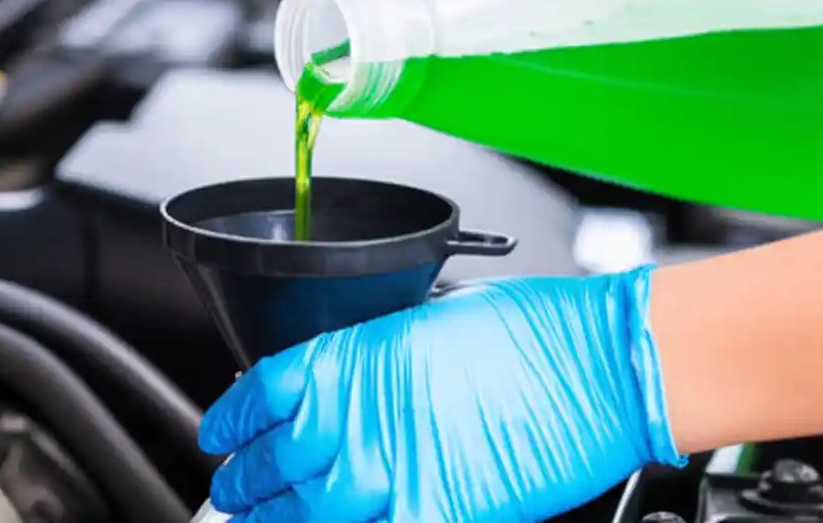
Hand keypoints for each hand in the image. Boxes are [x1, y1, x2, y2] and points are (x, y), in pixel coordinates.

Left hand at [198, 267, 684, 521]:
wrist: (602, 364)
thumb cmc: (535, 331)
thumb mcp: (432, 320)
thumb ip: (381, 359)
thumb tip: (357, 381)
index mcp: (355, 358)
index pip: (263, 392)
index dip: (232, 419)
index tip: (220, 435)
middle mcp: (358, 415)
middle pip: (272, 460)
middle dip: (242, 481)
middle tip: (231, 490)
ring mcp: (392, 471)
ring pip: (303, 513)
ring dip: (271, 520)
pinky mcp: (435, 510)